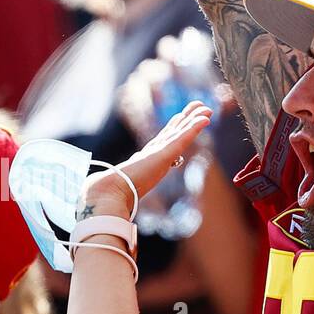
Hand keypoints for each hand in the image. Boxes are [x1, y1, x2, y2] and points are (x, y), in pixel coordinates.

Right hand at [80, 99, 211, 215]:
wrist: (107, 193)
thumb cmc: (110, 196)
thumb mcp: (123, 194)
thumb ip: (126, 195)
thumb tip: (120, 207)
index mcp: (143, 161)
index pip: (161, 142)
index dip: (172, 129)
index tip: (180, 118)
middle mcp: (150, 153)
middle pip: (172, 131)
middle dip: (185, 118)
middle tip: (198, 105)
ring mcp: (157, 152)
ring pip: (180, 131)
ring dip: (194, 119)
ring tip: (205, 107)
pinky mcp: (162, 154)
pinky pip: (183, 138)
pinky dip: (195, 128)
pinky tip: (205, 118)